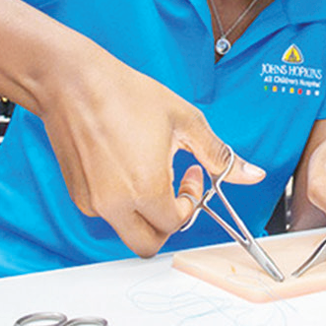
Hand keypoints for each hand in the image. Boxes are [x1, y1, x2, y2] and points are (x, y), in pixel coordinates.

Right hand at [37, 49, 262, 257]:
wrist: (73, 82)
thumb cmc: (125, 95)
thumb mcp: (184, 121)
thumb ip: (219, 154)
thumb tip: (252, 174)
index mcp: (145, 188)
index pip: (177, 222)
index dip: (192, 200)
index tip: (193, 174)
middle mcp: (114, 203)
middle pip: (148, 244)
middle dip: (168, 223)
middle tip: (174, 191)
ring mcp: (92, 201)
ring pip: (126, 229)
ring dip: (145, 212)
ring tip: (149, 169)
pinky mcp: (77, 194)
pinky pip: (106, 212)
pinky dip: (122, 202)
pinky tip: (126, 165)